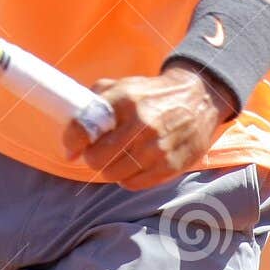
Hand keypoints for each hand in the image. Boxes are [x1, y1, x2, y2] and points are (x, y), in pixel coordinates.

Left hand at [64, 66, 232, 190]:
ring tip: (118, 157)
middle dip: (92, 157)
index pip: (84, 127)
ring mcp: (157, 146)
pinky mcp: (170, 165)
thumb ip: (92, 104)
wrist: (199, 99)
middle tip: (97, 152)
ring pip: (113, 174)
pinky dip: (128, 177)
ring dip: (110, 169)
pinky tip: (134, 164)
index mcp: (125, 98)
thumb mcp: (123, 86)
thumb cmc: (152, 95)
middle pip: (97, 157)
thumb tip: (70, 144)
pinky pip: (134, 183)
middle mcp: (142, 122)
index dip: (72, 141)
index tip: (72, 147)